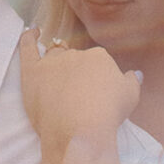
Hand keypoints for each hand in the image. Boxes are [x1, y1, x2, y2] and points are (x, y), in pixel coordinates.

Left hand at [19, 29, 141, 148]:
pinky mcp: (32, 73)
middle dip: (77, 71)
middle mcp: (75, 54)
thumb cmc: (108, 114)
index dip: (95, 77)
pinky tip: (32, 31)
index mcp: (99, 57)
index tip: (95, 92)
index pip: (96, 60)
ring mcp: (52, 63)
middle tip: (77, 93)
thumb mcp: (131, 97)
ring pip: (54, 55)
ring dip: (57, 61)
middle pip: (75, 58)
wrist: (81, 131)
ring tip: (58, 76)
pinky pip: (28, 47)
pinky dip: (28, 37)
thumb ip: (132, 81)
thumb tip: (135, 74)